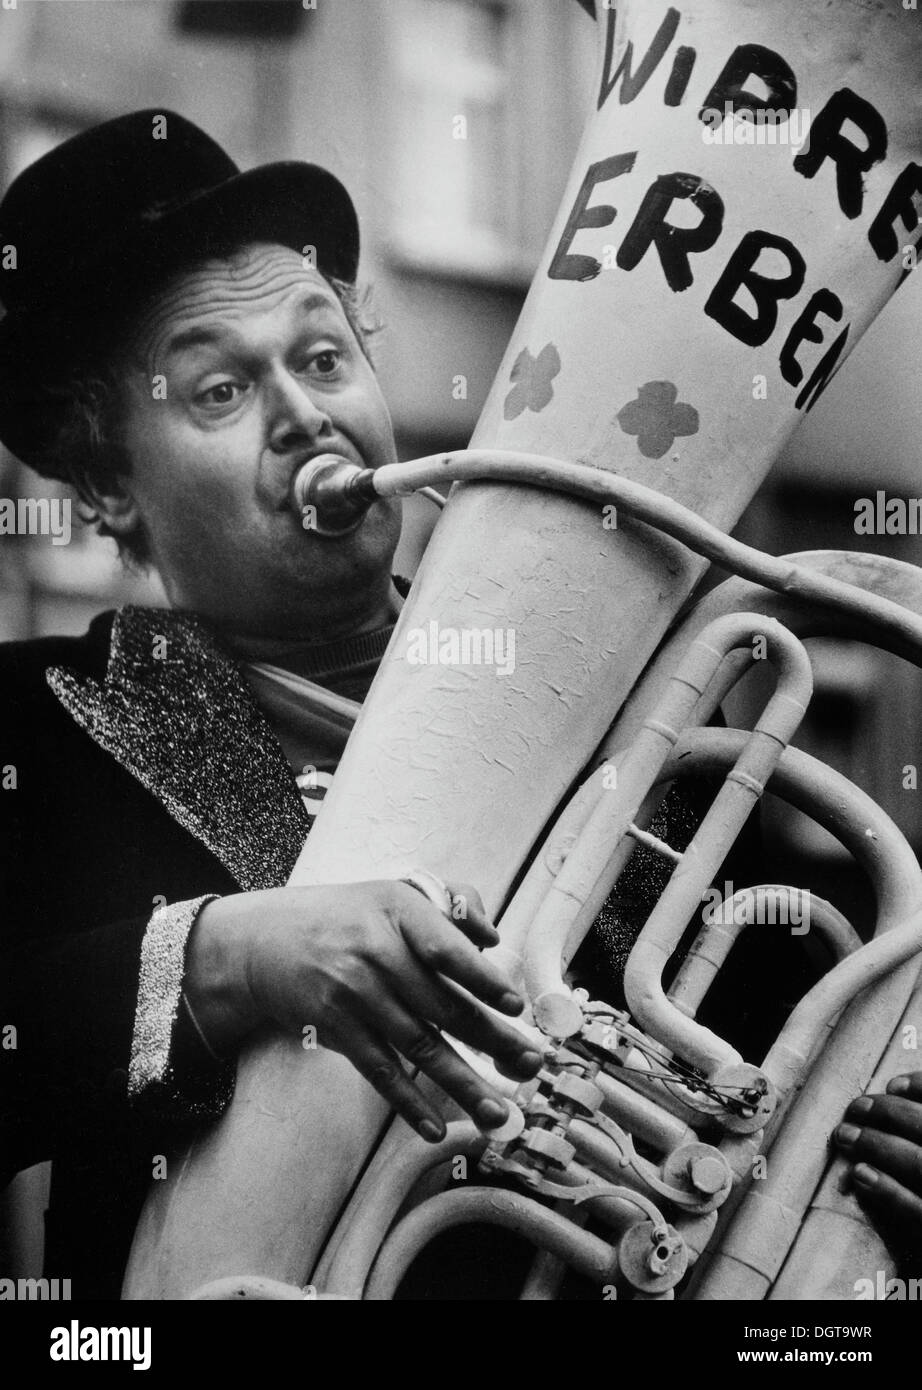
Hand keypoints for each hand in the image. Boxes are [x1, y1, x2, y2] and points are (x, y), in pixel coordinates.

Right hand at [184, 880, 543, 1142]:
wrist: (262, 943)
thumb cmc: (344, 916)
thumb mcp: (394, 893)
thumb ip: (450, 906)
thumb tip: (493, 937)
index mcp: (398, 912)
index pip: (446, 949)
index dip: (483, 978)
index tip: (515, 1006)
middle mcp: (376, 953)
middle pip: (443, 1006)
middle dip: (493, 1041)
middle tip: (531, 1066)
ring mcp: (354, 995)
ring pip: (420, 1047)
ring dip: (463, 1085)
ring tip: (501, 1114)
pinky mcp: (337, 1029)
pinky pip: (381, 1071)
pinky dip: (409, 1103)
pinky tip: (439, 1129)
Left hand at [834, 1071, 921, 1273]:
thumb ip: (918, 1132)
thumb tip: (895, 1088)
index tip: (891, 1083)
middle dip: (891, 1112)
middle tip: (856, 1107)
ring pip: (921, 1165)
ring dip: (879, 1144)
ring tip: (846, 1136)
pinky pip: (918, 1213)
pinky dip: (889, 1190)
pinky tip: (861, 1174)